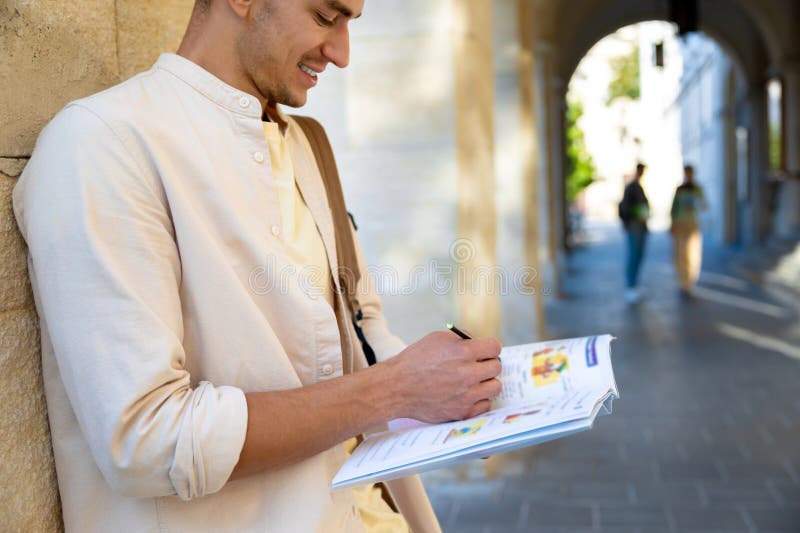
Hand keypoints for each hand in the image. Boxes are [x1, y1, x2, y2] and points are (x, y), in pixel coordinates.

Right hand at [385, 331, 501, 422]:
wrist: (397, 387)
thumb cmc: (415, 360)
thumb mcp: (437, 338)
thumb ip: (462, 338)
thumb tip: (479, 343)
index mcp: (463, 352)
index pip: (495, 347)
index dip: (489, 348)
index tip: (485, 352)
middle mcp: (468, 373)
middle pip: (497, 367)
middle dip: (487, 364)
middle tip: (477, 366)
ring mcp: (467, 395)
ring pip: (495, 387)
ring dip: (486, 383)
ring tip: (473, 381)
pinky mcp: (463, 412)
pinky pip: (486, 405)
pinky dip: (479, 400)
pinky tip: (467, 395)